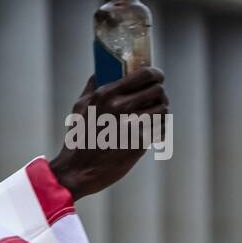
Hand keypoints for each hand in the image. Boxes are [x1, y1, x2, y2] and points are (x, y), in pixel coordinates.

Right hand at [49, 67, 168, 199]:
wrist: (78, 171)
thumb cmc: (79, 138)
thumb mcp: (80, 108)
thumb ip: (93, 88)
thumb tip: (101, 71)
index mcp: (106, 95)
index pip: (145, 74)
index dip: (156, 74)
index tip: (157, 77)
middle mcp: (119, 107)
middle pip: (158, 90)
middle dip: (160, 95)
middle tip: (156, 100)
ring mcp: (130, 125)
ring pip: (163, 109)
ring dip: (161, 113)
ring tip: (153, 117)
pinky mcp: (139, 142)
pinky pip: (160, 128)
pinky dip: (158, 129)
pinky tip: (150, 132)